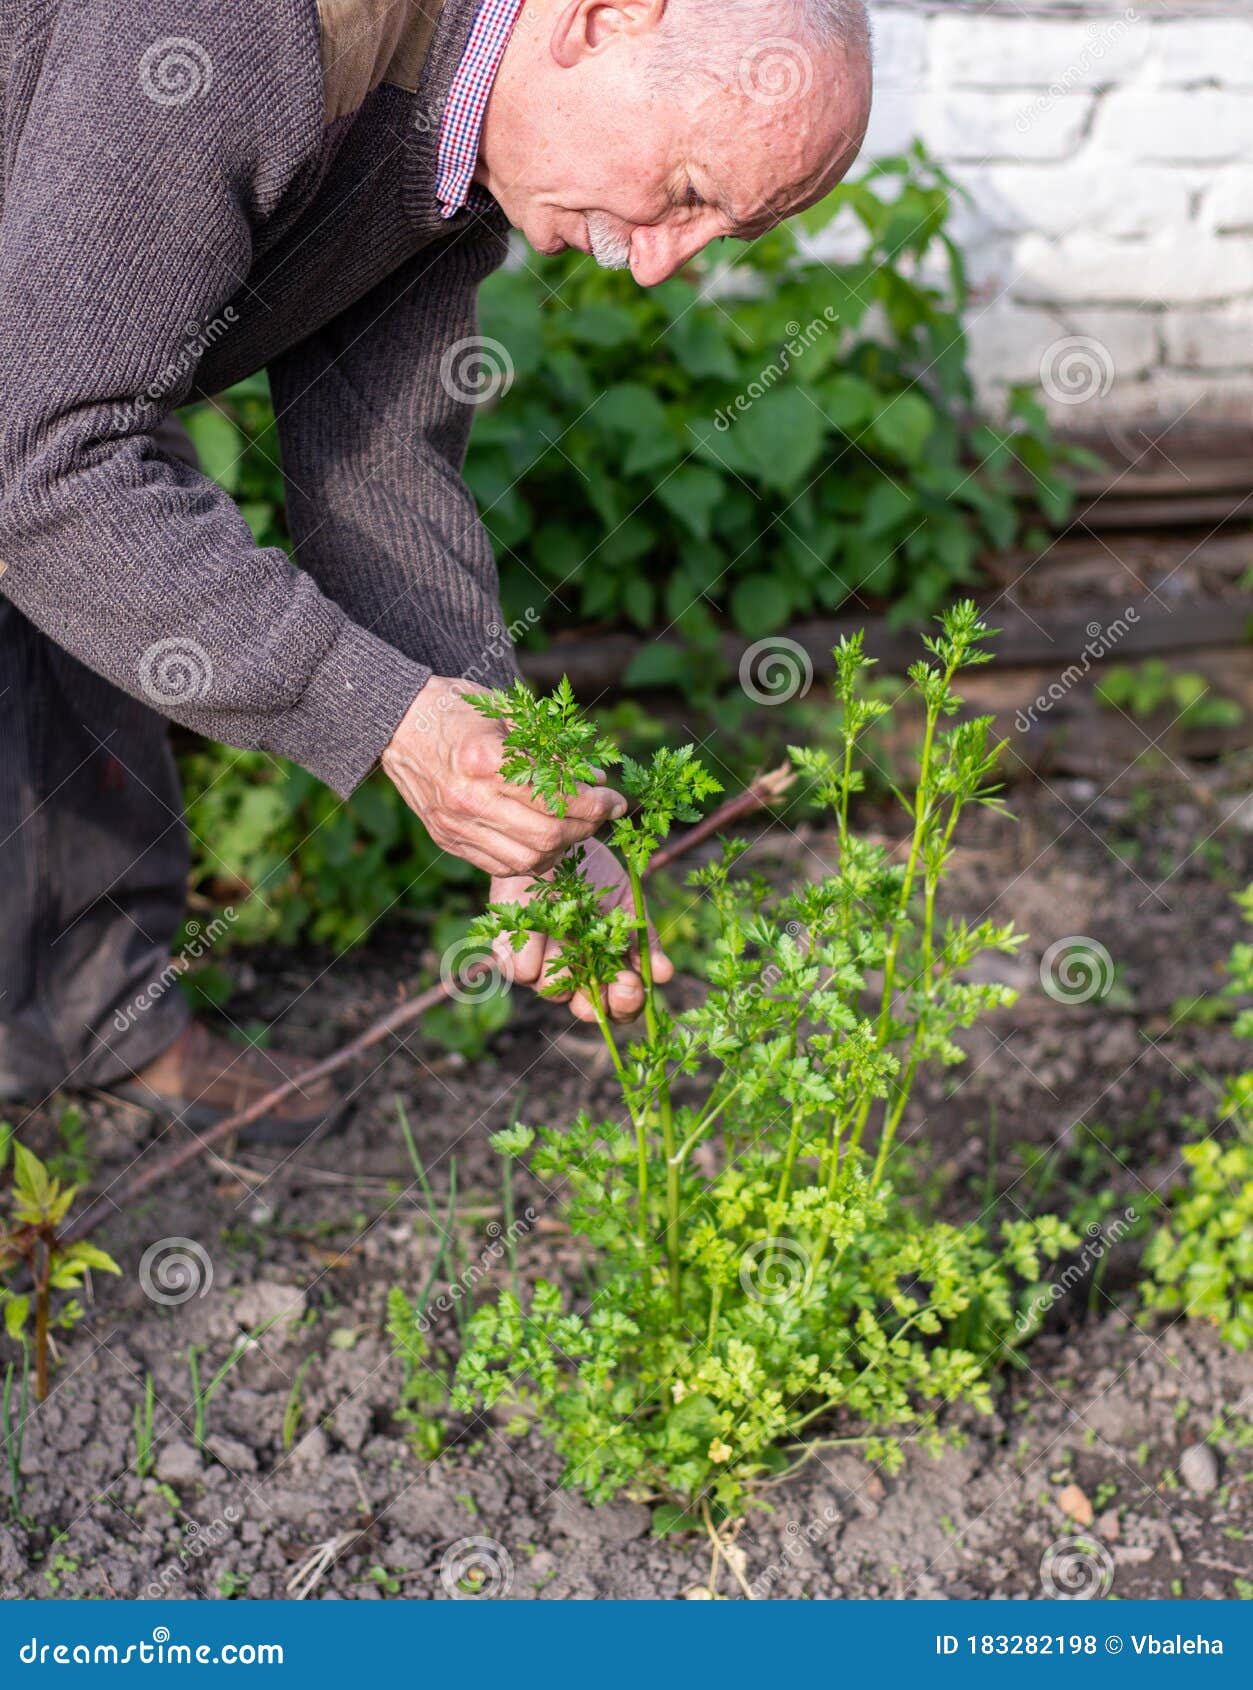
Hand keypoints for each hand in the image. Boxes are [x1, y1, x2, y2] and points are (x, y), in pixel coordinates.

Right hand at [383, 677, 624, 878]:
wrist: (396, 724)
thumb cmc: (456, 709)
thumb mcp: (506, 711)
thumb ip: (550, 746)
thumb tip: (593, 777)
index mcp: (484, 758)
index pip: (555, 794)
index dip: (594, 803)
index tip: (616, 800)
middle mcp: (468, 798)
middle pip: (547, 834)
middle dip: (586, 827)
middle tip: (602, 814)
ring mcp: (455, 825)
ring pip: (527, 860)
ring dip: (562, 849)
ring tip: (576, 828)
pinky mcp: (447, 840)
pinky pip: (499, 866)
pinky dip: (532, 860)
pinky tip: (546, 841)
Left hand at [490, 838, 673, 1023]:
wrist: (552, 846)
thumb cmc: (592, 875)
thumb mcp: (625, 904)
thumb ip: (643, 940)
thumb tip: (665, 974)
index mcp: (605, 968)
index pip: (620, 1007)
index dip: (626, 1003)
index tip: (630, 981)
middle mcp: (573, 976)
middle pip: (585, 1010)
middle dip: (595, 997)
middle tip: (598, 966)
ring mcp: (540, 971)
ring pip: (550, 991)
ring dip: (561, 952)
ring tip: (567, 913)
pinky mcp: (509, 958)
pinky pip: (521, 970)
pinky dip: (532, 943)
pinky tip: (537, 918)